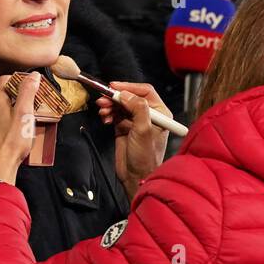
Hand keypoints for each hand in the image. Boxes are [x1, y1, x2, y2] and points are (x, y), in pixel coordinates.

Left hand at [0, 72, 38, 186]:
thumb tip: (32, 76)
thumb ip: (28, 92)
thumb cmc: (12, 142)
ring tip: (28, 118)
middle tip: (33, 102)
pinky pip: (0, 123)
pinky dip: (9, 123)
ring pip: (1, 110)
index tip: (31, 84)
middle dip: (19, 96)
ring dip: (14, 110)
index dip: (19, 79)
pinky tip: (18, 131)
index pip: (5, 80)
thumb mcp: (25, 113)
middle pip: (4, 95)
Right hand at [96, 81, 169, 197]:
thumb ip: (138, 109)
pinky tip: (105, 118)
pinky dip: (108, 114)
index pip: (145, 91)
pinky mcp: (124, 128)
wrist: (135, 177)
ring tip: (102, 110)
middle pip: (130, 96)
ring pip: (120, 105)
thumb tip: (127, 94)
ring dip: (110, 105)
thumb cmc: (146, 158)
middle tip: (104, 99)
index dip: (129, 87)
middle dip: (116, 97)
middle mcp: (148, 115)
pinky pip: (114, 114)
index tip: (114, 87)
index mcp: (160, 113)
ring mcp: (135, 121)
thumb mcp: (143, 130)